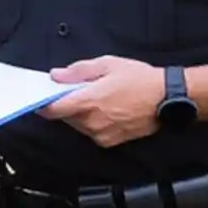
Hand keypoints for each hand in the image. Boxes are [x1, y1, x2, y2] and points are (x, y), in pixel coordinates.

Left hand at [37, 56, 166, 147]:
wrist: (168, 98)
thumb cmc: (140, 79)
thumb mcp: (107, 65)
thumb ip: (78, 71)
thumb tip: (56, 76)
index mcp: (88, 102)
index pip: (53, 110)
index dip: (42, 104)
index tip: (38, 98)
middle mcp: (92, 123)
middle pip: (64, 117)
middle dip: (66, 104)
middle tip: (77, 89)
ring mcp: (101, 135)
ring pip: (77, 125)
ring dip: (79, 113)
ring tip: (98, 97)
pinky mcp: (110, 142)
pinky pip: (91, 131)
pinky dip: (92, 121)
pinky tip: (107, 108)